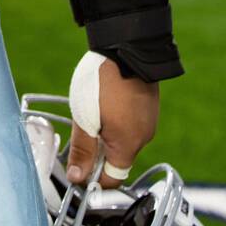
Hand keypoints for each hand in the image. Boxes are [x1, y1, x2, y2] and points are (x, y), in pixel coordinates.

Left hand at [65, 55, 158, 189]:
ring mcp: (148, 121)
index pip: (112, 180)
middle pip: (117, 159)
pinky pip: (130, 124)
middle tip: (79, 133)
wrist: (126, 45)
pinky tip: (103, 103)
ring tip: (91, 111)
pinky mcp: (148, 107)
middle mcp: (144, 137)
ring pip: (123, 140)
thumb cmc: (103, 82)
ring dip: (105, 134)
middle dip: (97, 153)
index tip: (76, 171)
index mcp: (128, 145)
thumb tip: (77, 177)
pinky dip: (115, 121)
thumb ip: (83, 150)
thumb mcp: (84, 119)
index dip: (93, 180)